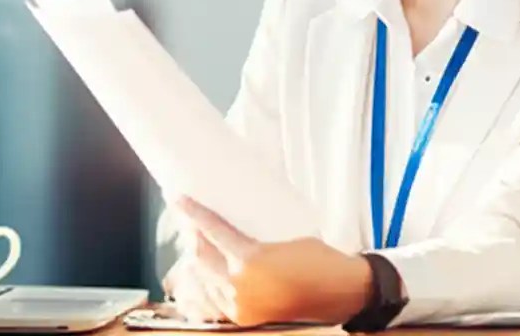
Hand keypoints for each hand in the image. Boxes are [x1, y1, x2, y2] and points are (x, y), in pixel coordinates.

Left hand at [168, 198, 374, 325]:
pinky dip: (204, 287)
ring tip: (192, 245)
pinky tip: (199, 277)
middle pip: (201, 256)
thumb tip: (231, 235)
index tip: (179, 200)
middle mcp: (239, 284)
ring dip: (195, 261)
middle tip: (186, 220)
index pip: (212, 231)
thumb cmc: (319, 261)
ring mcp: (240, 305)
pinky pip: (213, 302)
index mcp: (250, 259)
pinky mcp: (245, 318)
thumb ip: (252, 242)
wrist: (340, 293)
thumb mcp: (284, 241)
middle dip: (191, 236)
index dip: (193, 214)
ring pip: (203, 280)